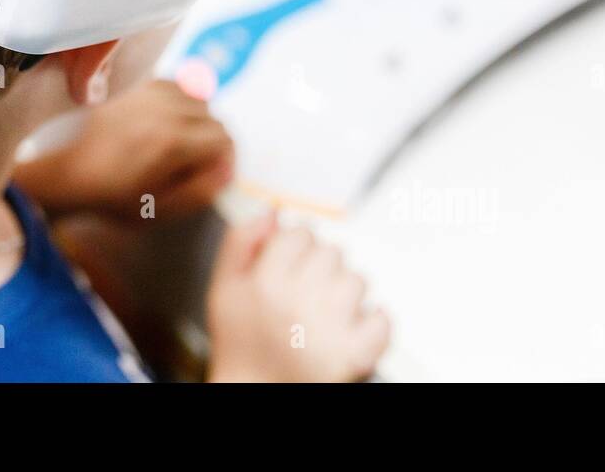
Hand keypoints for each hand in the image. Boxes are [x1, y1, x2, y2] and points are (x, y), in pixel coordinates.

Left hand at [14, 79, 234, 220]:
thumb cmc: (109, 197)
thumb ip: (199, 191)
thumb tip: (227, 170)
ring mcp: (150, 92)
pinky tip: (164, 122)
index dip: (226, 160)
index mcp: (173, 142)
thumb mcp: (157, 210)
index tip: (214, 173)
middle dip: (212, 142)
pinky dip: (179, 102)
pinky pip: (175, 86)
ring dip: (197, 120)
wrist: (64, 171)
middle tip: (195, 164)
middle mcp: (165, 109)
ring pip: (198, 99)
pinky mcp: (137, 84)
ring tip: (179, 144)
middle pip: (214, 118)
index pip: (225, 139)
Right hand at [206, 213, 389, 382]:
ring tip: (323, 311)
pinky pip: (382, 320)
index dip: (295, 245)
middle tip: (304, 289)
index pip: (300, 233)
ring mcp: (330, 329)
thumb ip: (240, 241)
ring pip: (357, 280)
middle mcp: (300, 302)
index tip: (290, 260)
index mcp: (266, 282)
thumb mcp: (223, 286)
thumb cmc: (239, 341)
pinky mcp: (353, 355)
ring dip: (344, 291)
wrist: (250, 392)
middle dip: (319, 265)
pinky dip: (374, 321)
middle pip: (331, 251)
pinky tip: (352, 325)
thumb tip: (272, 212)